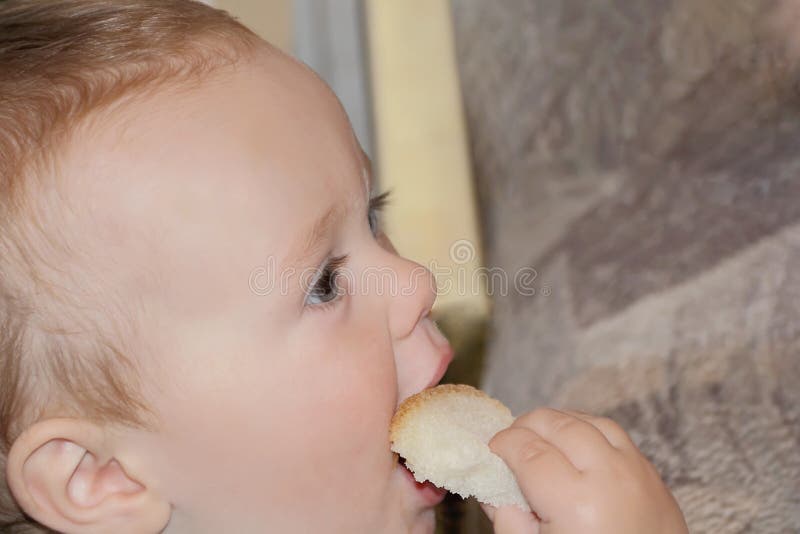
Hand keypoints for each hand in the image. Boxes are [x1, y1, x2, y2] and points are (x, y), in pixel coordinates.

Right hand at [482, 408, 688, 533]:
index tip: (491, 452)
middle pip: (558, 425)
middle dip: (526, 426)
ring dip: (559, 424)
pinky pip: (618, 437)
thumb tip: (494, 486)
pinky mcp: (656, 479)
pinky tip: (576, 448)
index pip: (527, 450)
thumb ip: (509, 522)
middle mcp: (609, 478)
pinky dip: (589, 432)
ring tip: (541, 440)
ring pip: (590, 421)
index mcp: (575, 505)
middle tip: (511, 444)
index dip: (502, 444)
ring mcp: (637, 474)